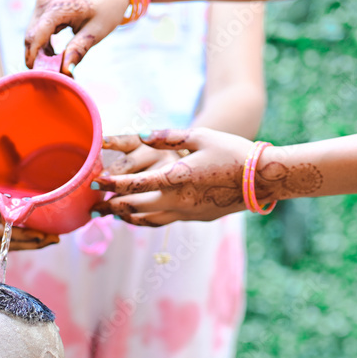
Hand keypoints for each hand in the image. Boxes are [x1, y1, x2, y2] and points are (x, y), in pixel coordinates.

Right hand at [0, 198, 59, 261]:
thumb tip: (3, 203)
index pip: (17, 235)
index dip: (36, 235)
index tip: (52, 234)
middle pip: (23, 245)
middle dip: (42, 241)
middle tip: (60, 237)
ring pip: (20, 247)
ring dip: (36, 242)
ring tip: (52, 238)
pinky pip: (13, 245)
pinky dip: (25, 241)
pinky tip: (33, 237)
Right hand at [24, 0, 129, 74]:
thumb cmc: (106, 7)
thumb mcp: (95, 31)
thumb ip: (78, 50)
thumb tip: (65, 72)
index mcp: (56, 7)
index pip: (35, 37)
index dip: (34, 59)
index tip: (42, 76)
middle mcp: (44, 1)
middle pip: (30, 36)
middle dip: (37, 57)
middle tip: (51, 73)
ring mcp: (43, 1)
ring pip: (32, 32)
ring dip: (39, 50)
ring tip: (55, 62)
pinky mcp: (44, 3)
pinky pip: (37, 26)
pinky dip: (42, 41)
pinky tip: (53, 51)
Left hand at [93, 128, 257, 225]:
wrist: (262, 179)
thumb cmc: (232, 151)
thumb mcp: (200, 136)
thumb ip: (168, 135)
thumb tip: (142, 135)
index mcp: (176, 178)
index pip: (134, 185)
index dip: (111, 184)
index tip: (95, 181)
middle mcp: (177, 200)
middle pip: (134, 207)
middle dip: (112, 206)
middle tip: (94, 205)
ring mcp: (185, 213)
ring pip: (146, 220)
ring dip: (126, 217)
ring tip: (111, 213)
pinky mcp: (194, 219)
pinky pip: (162, 222)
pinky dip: (145, 220)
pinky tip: (138, 216)